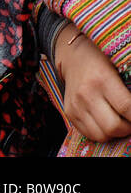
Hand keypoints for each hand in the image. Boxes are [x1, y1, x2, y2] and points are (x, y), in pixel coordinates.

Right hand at [55, 27, 130, 141]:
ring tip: (119, 123)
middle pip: (114, 127)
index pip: (127, 108)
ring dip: (115, 133)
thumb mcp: (118, 70)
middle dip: (128, 129)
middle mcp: (86, 94)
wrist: (72, 57)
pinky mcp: (69, 112)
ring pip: (102, 135)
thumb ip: (127, 93)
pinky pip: (89, 134)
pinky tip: (105, 122)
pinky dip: (101, 133)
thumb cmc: (100, 61)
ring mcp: (75, 105)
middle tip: (130, 121)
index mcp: (102, 80)